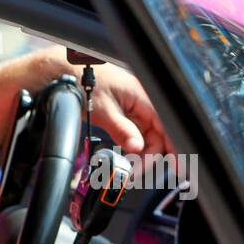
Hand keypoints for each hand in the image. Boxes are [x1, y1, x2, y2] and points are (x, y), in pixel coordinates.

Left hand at [34, 47, 170, 158]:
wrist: (64, 72)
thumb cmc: (83, 81)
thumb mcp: (103, 111)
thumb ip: (122, 130)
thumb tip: (137, 148)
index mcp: (142, 96)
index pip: (166, 124)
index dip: (173, 145)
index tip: (179, 164)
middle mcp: (141, 101)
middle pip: (156, 134)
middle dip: (149, 155)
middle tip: (135, 172)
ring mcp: (132, 106)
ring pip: (145, 135)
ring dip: (139, 153)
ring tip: (128, 168)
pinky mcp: (122, 111)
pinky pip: (134, 131)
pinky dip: (131, 145)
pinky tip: (125, 156)